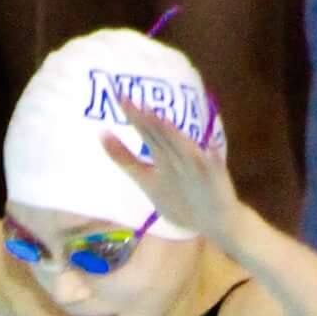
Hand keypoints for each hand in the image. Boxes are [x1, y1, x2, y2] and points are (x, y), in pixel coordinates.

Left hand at [99, 98, 237, 242]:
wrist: (215, 219)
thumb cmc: (179, 197)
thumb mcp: (146, 179)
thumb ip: (125, 159)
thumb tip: (101, 135)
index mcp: (163, 156)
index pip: (146, 132)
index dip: (133, 116)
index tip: (118, 96)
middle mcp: (178, 157)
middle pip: (162, 136)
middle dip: (149, 120)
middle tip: (135, 101)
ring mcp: (196, 168)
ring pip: (185, 150)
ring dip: (175, 136)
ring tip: (163, 121)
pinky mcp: (215, 181)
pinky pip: (214, 170)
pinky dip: (212, 159)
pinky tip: (211, 150)